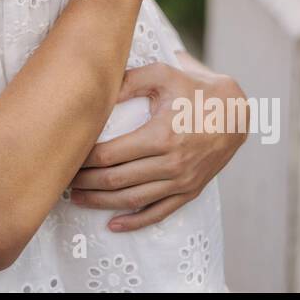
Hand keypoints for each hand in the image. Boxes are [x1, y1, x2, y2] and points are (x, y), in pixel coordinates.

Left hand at [69, 55, 247, 229]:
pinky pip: (159, 213)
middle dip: (85, 182)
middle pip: (116, 180)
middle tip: (64, 179)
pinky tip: (113, 225)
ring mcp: (182, 181)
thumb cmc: (193, 89)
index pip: (110, 155)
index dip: (84, 160)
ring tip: (78, 198)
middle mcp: (172, 163)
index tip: (67, 157)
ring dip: (101, 202)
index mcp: (162, 135)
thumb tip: (95, 92)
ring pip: (132, 200)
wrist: (235, 112)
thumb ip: (127, 81)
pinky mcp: (189, 191)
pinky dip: (134, 222)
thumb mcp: (162, 74)